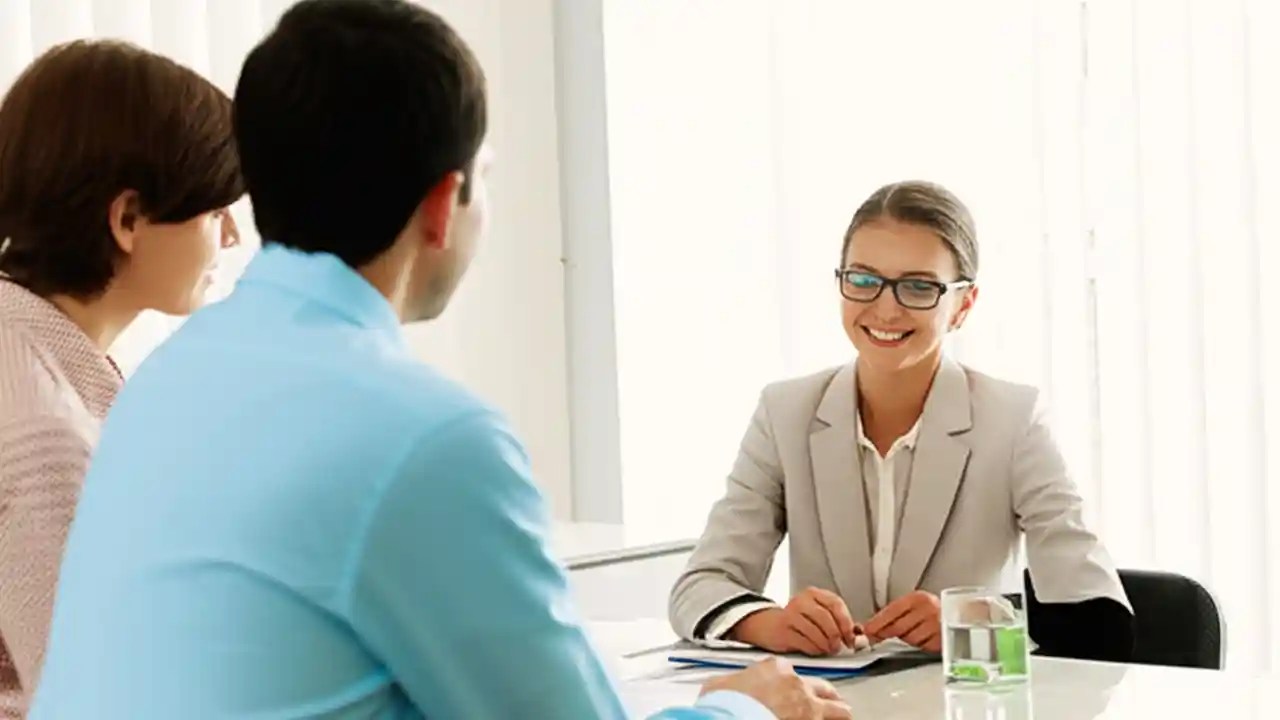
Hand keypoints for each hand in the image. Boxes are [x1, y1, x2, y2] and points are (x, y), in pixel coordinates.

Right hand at [702, 657, 853, 719]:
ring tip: (845, 715)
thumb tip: (721, 687)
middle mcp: (795, 683)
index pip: (791, 673)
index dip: (792, 684)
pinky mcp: (813, 719)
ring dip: (840, 712)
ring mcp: (807, 704)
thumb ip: (732, 683)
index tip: (792, 692)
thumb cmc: (724, 702)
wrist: (730, 715)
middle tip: (832, 700)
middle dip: (828, 695)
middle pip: (822, 687)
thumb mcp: (720, 684)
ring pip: (836, 708)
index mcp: (774, 668)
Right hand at [731, 587, 863, 655]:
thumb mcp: (817, 615)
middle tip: (839, 646)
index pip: (835, 604)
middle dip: (836, 635)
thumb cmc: (798, 621)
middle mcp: (801, 601)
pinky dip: (814, 649)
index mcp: (814, 594)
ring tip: (827, 649)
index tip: (851, 637)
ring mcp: (790, 614)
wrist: (768, 625)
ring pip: (815, 631)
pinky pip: (804, 642)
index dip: (846, 622)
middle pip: (826, 617)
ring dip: (825, 644)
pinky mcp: (783, 630)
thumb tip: (858, 633)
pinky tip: (815, 650)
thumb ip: (837, 621)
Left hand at [864, 590, 941, 651]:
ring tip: (915, 632)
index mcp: (918, 598)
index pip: (892, 611)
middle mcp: (928, 609)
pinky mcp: (942, 639)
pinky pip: (922, 646)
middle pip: (898, 627)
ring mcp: (936, 624)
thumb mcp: (914, 607)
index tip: (867, 630)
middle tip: (881, 636)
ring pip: (909, 639)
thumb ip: (894, 615)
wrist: (960, 618)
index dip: (877, 622)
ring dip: (907, 639)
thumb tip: (869, 627)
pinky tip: (925, 638)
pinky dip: (920, 645)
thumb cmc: (934, 613)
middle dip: (888, 633)